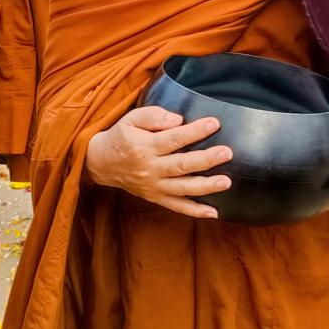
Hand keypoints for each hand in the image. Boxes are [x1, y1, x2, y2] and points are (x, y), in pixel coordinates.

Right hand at [84, 105, 230, 216]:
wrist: (101, 163)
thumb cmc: (121, 137)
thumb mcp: (130, 119)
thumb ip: (153, 115)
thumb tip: (178, 119)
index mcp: (145, 147)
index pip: (174, 138)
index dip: (195, 131)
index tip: (214, 123)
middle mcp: (150, 168)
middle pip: (182, 165)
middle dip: (206, 159)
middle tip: (227, 152)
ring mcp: (154, 186)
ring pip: (183, 188)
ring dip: (206, 186)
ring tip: (226, 181)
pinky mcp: (155, 197)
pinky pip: (177, 206)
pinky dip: (195, 211)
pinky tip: (214, 212)